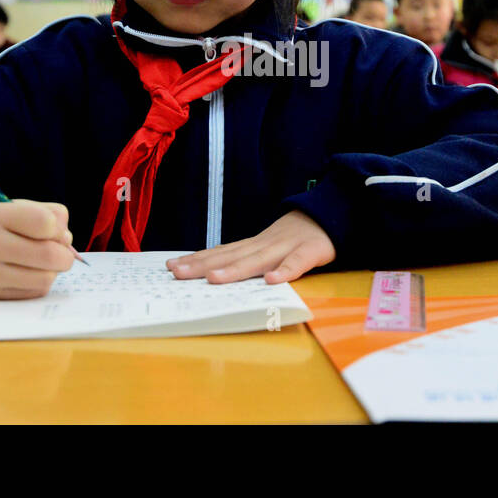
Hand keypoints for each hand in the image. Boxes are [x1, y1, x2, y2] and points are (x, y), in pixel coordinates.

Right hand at [0, 200, 75, 298]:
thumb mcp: (9, 206)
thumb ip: (46, 213)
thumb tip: (69, 240)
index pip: (44, 223)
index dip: (57, 227)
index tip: (51, 228)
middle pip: (51, 256)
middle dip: (64, 253)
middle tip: (58, 248)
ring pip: (46, 278)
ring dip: (52, 270)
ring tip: (40, 260)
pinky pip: (33, 293)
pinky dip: (39, 282)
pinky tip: (28, 272)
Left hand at [166, 210, 334, 283]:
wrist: (327, 216)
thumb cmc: (292, 238)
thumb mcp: (265, 246)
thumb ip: (243, 258)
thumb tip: (210, 272)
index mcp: (251, 246)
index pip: (219, 253)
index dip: (195, 260)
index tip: (170, 266)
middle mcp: (263, 245)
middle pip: (230, 256)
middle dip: (202, 265)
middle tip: (177, 273)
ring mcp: (286, 247)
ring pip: (258, 260)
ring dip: (236, 270)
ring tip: (214, 279)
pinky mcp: (309, 252)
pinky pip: (297, 263)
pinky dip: (285, 271)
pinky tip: (271, 281)